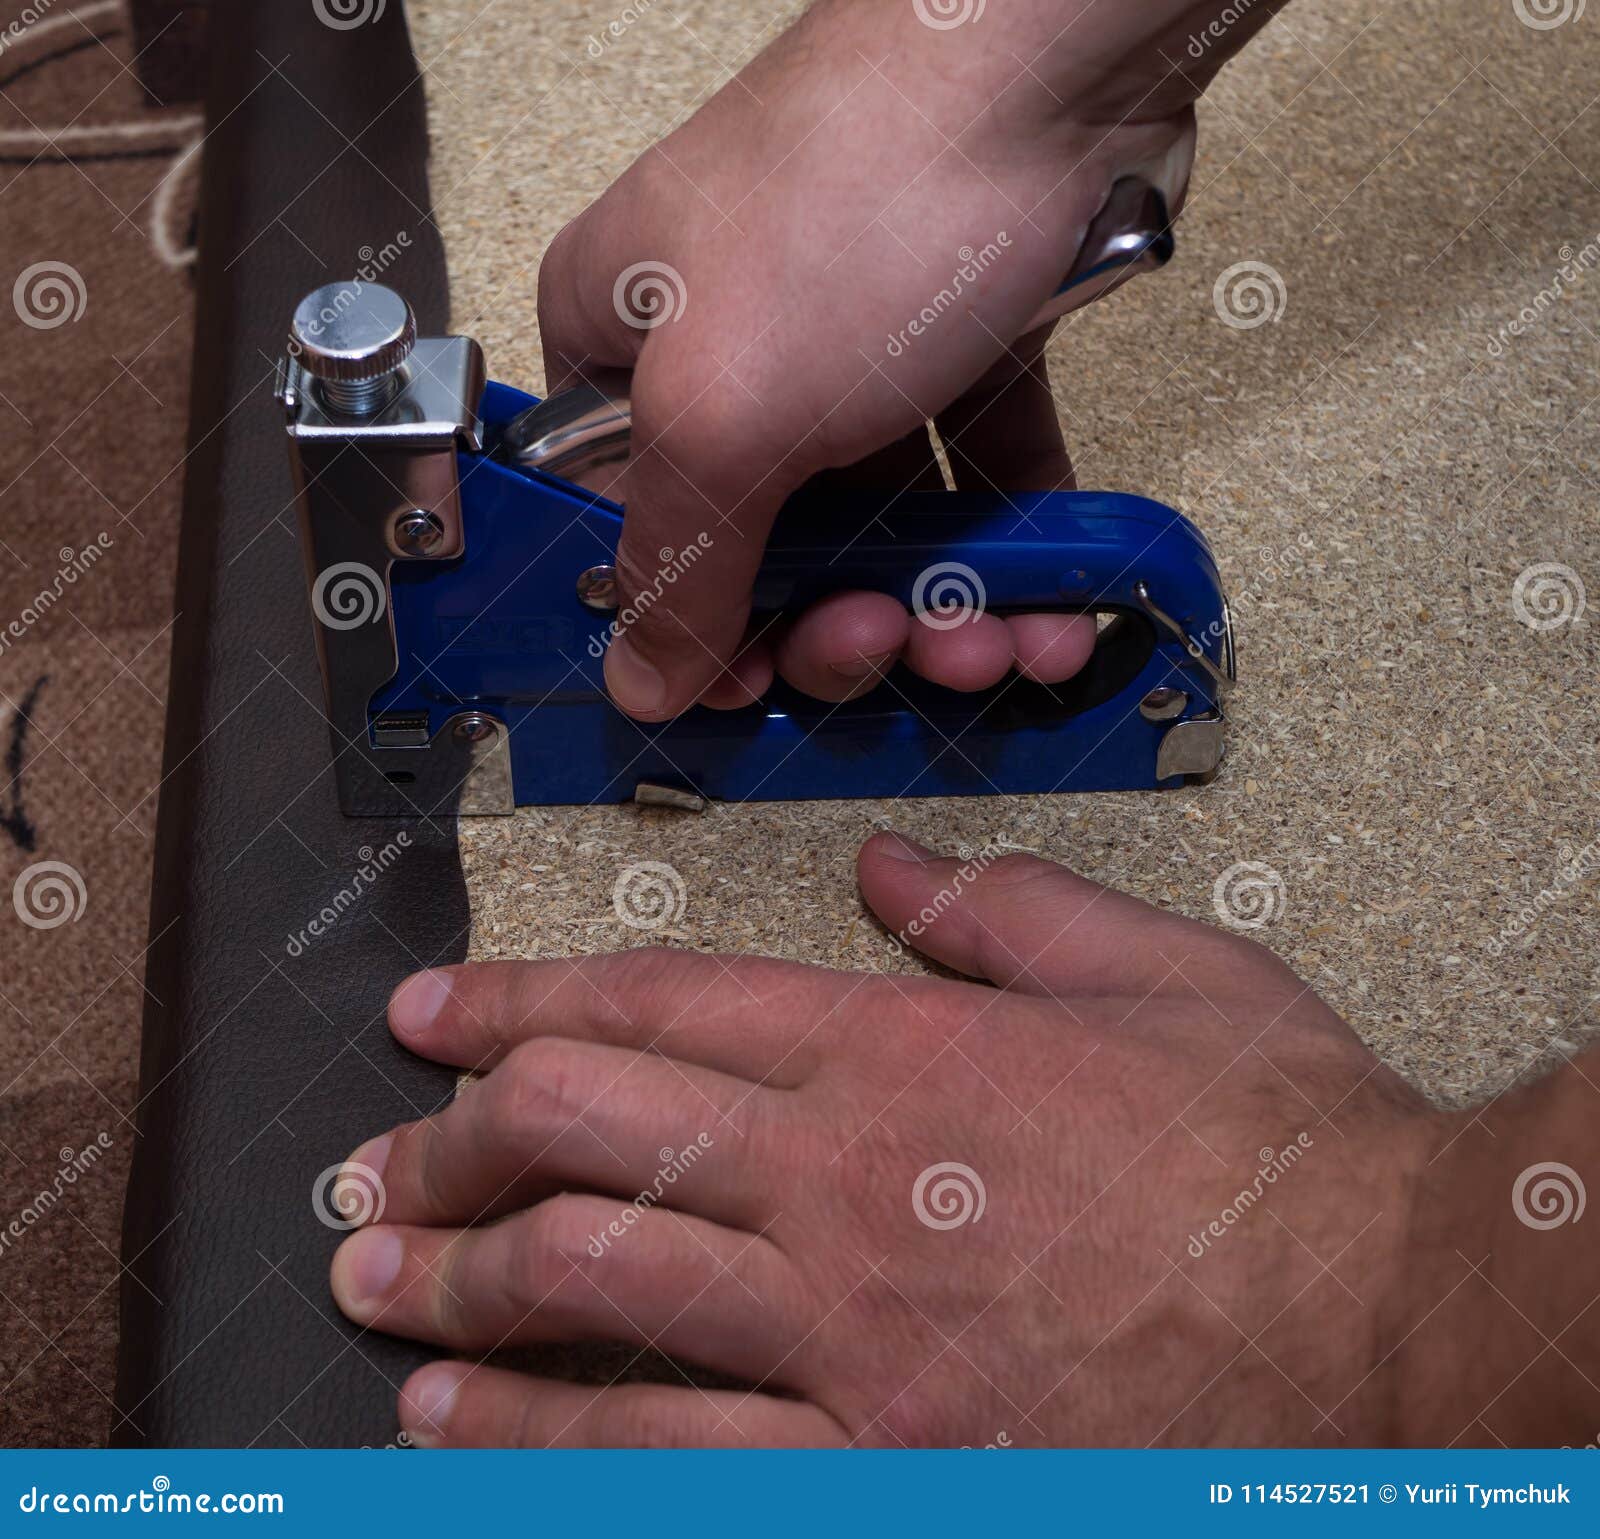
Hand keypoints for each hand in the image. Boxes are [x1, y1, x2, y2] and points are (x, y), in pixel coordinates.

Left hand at [327, 833, 1537, 1447]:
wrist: (1392, 1322)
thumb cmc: (1278, 1144)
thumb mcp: (1155, 970)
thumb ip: (1000, 910)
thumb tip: (889, 872)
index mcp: (901, 1050)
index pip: (655, 1006)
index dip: (519, 1003)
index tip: (429, 1016)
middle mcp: (843, 1183)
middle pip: (587, 1139)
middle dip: (455, 1145)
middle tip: (378, 1158)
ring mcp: (850, 1334)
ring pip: (597, 1295)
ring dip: (460, 1288)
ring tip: (370, 1283)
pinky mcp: (884, 1462)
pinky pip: (673, 1452)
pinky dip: (549, 1437)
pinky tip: (464, 1433)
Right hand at [536, 1, 1283, 717]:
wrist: (1053, 63)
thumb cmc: (861, 201)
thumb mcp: (728, 414)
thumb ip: (680, 565)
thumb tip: (641, 678)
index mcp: (621, 346)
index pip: (623, 526)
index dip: (688, 622)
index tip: (757, 682)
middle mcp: (727, 351)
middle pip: (765, 547)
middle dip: (840, 625)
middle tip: (890, 644)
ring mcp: (845, 350)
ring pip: (877, 528)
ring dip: (936, 608)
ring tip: (994, 635)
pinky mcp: (955, 345)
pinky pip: (970, 481)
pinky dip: (1005, 548)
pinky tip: (1048, 601)